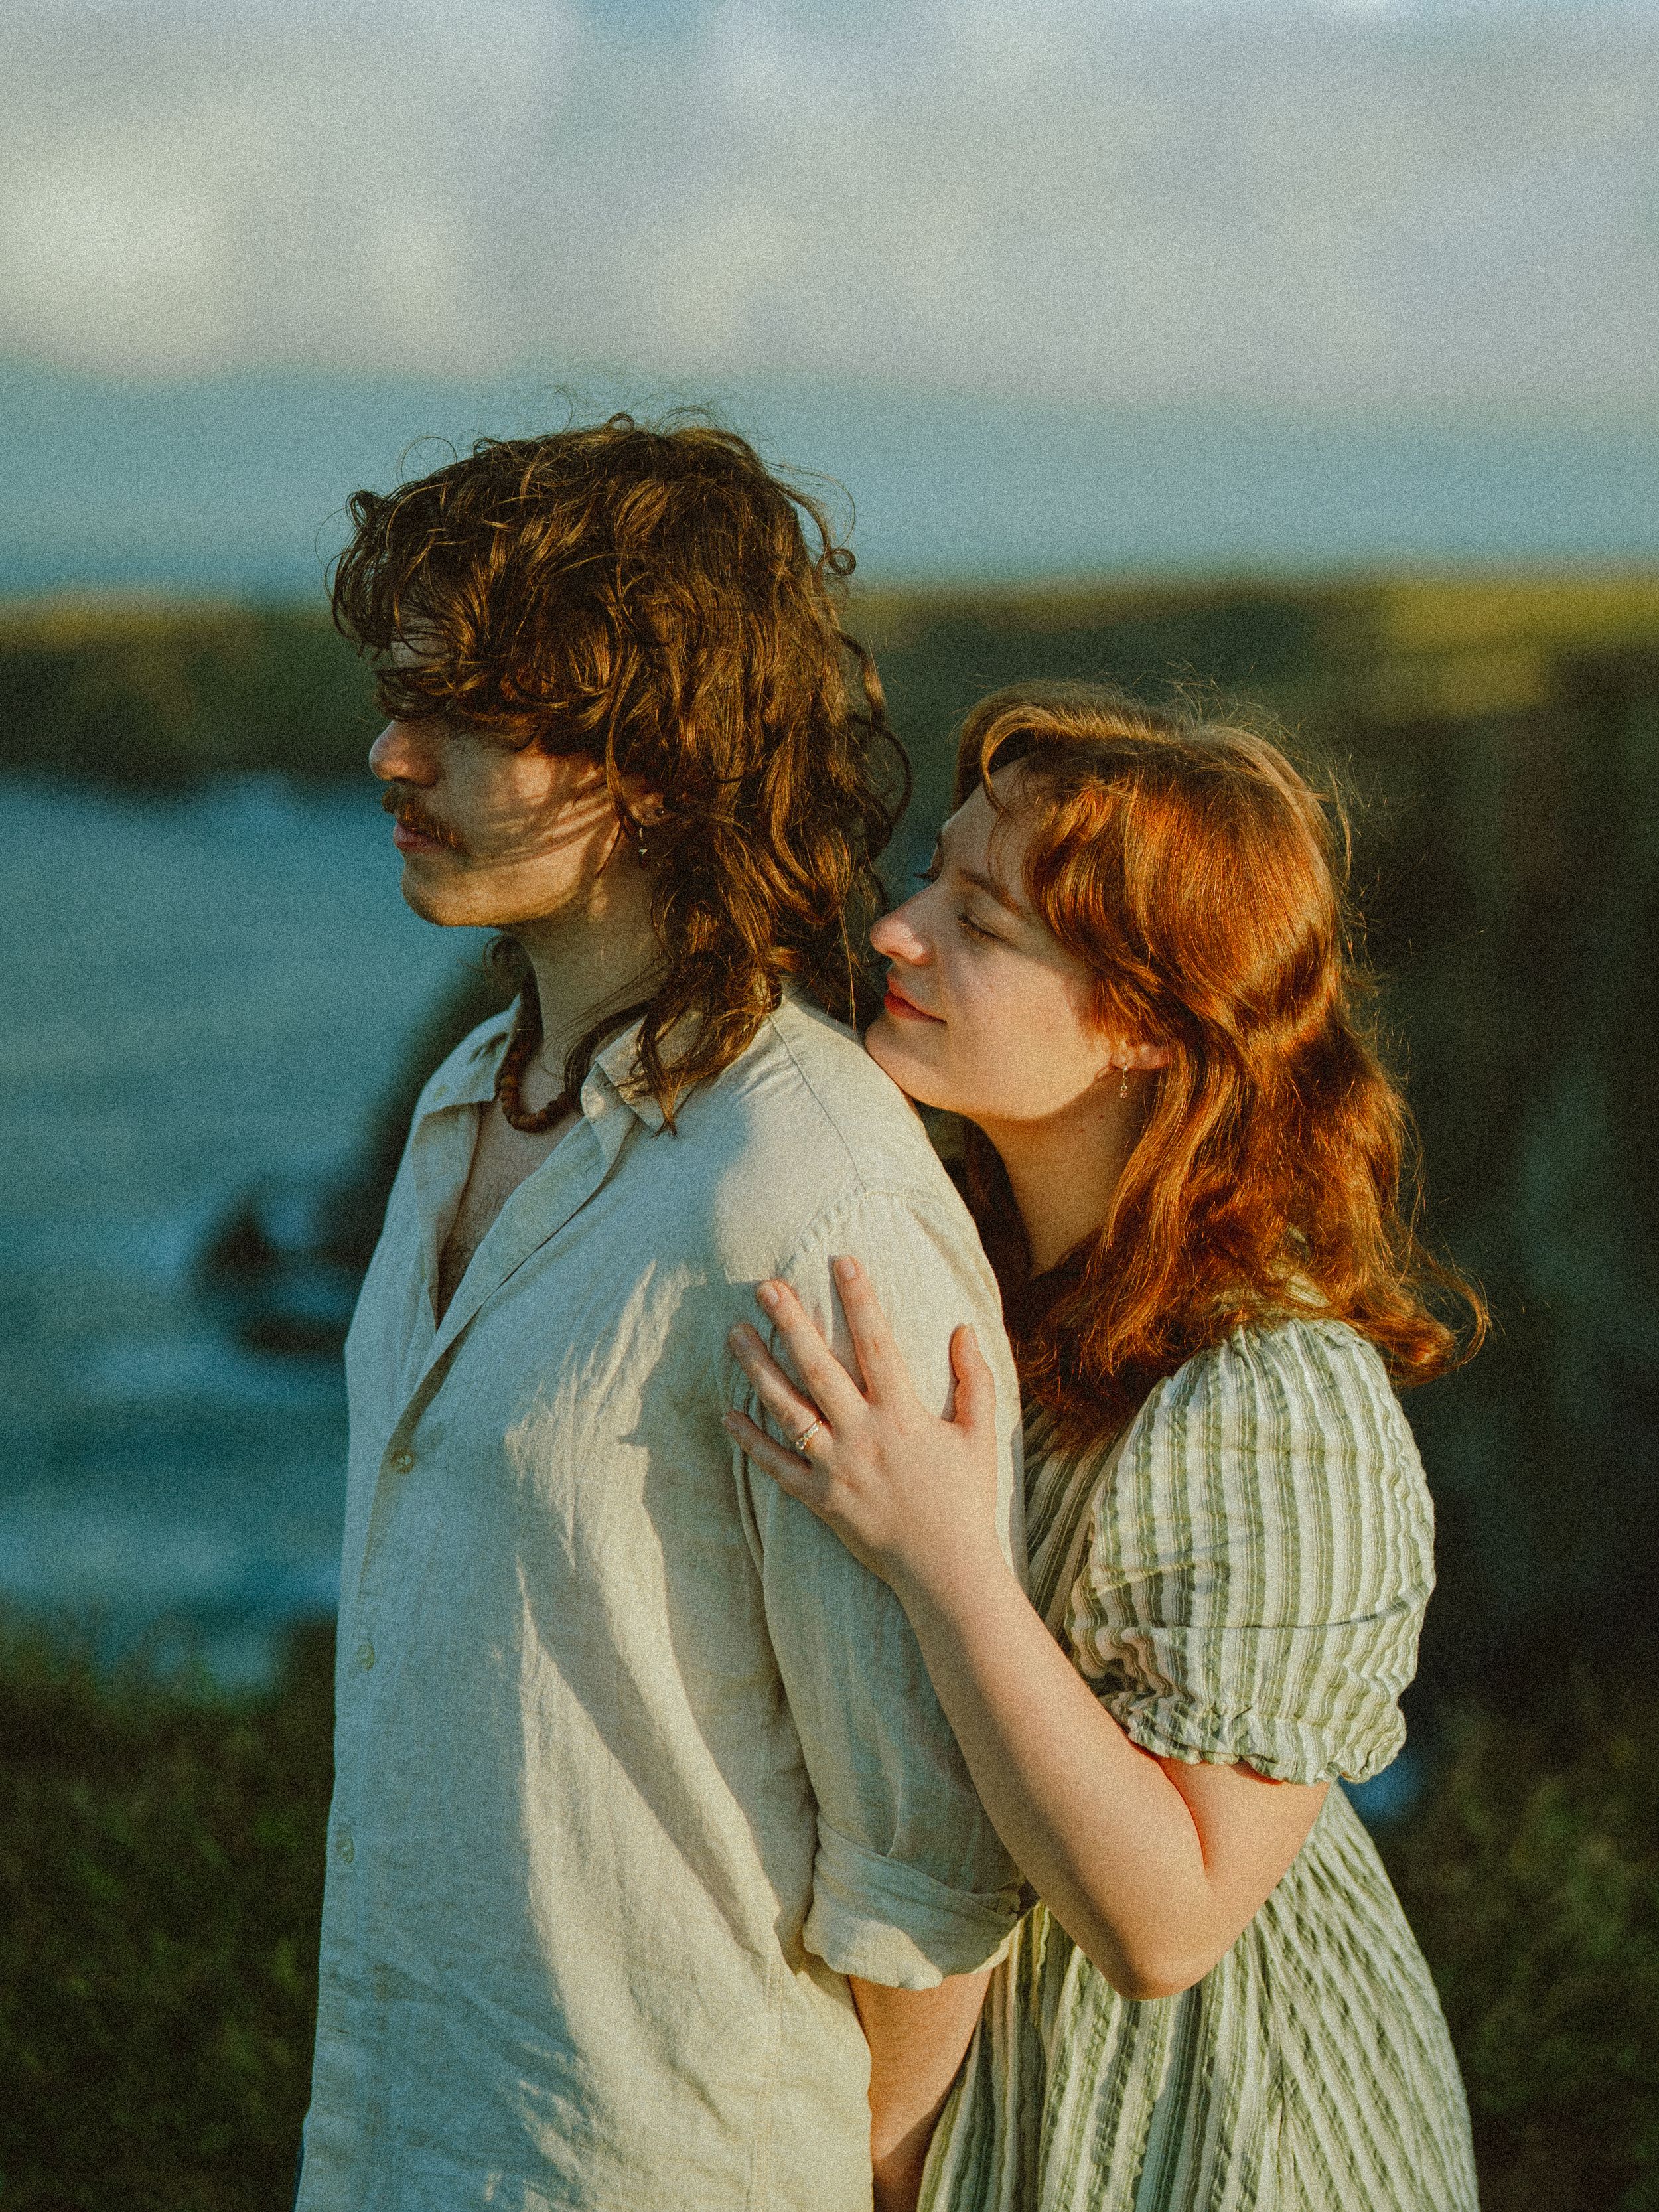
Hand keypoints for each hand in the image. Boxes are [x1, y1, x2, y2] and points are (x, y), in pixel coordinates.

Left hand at [723, 1255, 1005, 1605]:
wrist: (946, 1572)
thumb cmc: (967, 1501)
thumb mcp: (981, 1436)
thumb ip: (974, 1380)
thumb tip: (963, 1329)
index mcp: (903, 1415)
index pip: (876, 1343)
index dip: (860, 1298)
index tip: (842, 1260)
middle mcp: (863, 1436)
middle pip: (818, 1368)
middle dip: (790, 1322)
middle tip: (765, 1286)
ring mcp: (836, 1468)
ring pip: (787, 1409)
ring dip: (758, 1369)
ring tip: (735, 1333)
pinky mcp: (819, 1500)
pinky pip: (776, 1465)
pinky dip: (750, 1440)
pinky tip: (728, 1412)